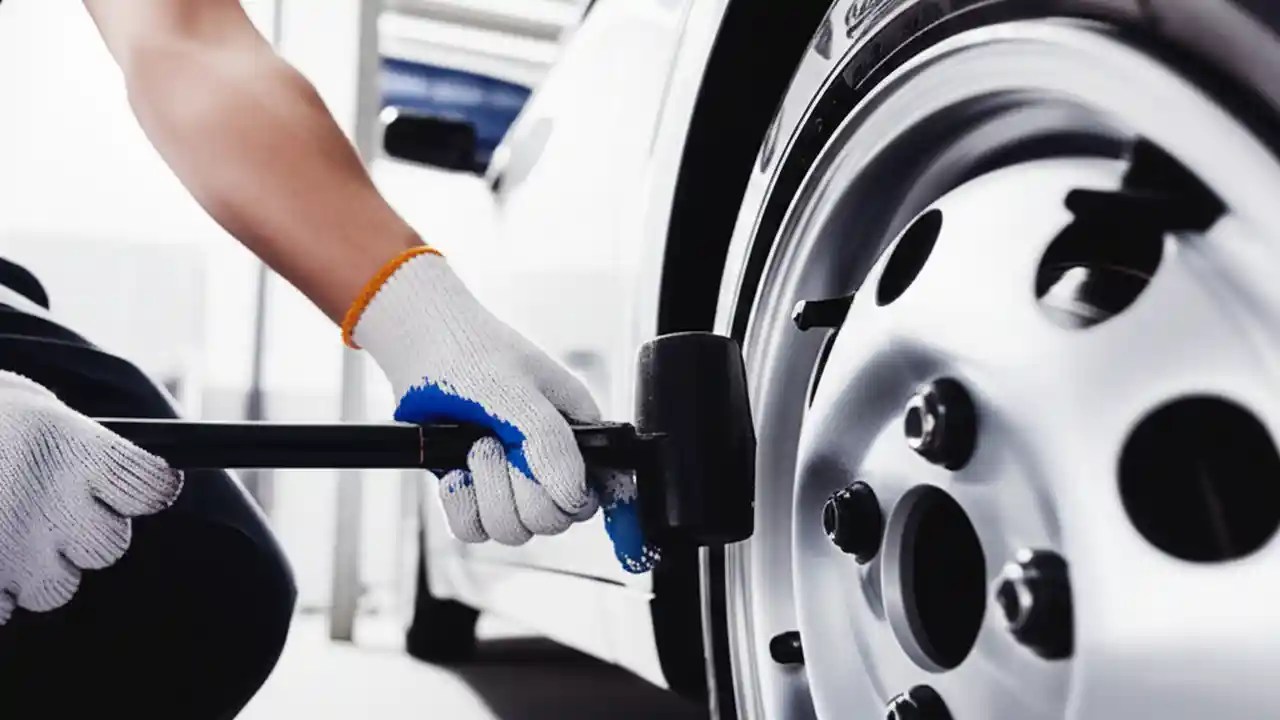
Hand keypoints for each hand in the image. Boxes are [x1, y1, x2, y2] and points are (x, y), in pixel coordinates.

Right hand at [0, 371, 182, 623]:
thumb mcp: (28, 411)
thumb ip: (81, 446)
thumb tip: (134, 485)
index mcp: (68, 445)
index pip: (149, 486)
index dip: (148, 489)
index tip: (137, 486)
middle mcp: (47, 501)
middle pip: (110, 545)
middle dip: (88, 531)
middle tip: (52, 507)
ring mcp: (9, 548)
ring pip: (60, 585)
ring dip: (38, 564)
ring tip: (1, 525)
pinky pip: (4, 608)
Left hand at [352, 251, 657, 572]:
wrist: (421, 351)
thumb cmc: (475, 357)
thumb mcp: (518, 394)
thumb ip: (550, 443)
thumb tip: (575, 496)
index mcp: (577, 436)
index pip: (591, 496)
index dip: (566, 496)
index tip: (535, 468)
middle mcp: (548, 465)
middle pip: (551, 522)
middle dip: (517, 489)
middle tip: (492, 444)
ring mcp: (510, 482)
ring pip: (513, 532)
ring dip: (486, 494)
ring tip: (473, 450)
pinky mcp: (474, 493)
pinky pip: (473, 531)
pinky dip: (460, 504)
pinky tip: (453, 472)